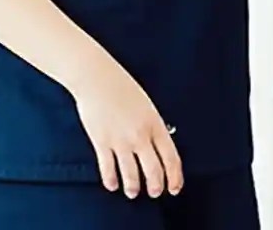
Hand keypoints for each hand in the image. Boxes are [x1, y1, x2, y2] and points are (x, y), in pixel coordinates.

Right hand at [71, 60, 182, 198]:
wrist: (97, 79)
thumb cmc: (122, 87)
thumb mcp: (147, 105)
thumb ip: (153, 125)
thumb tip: (158, 142)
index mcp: (155, 124)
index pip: (171, 157)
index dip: (175, 176)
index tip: (175, 187)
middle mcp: (140, 136)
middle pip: (153, 170)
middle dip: (156, 187)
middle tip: (155, 193)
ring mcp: (120, 141)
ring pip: (131, 174)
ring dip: (133, 187)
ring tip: (133, 192)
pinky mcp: (101, 142)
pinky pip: (107, 168)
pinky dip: (111, 180)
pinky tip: (113, 185)